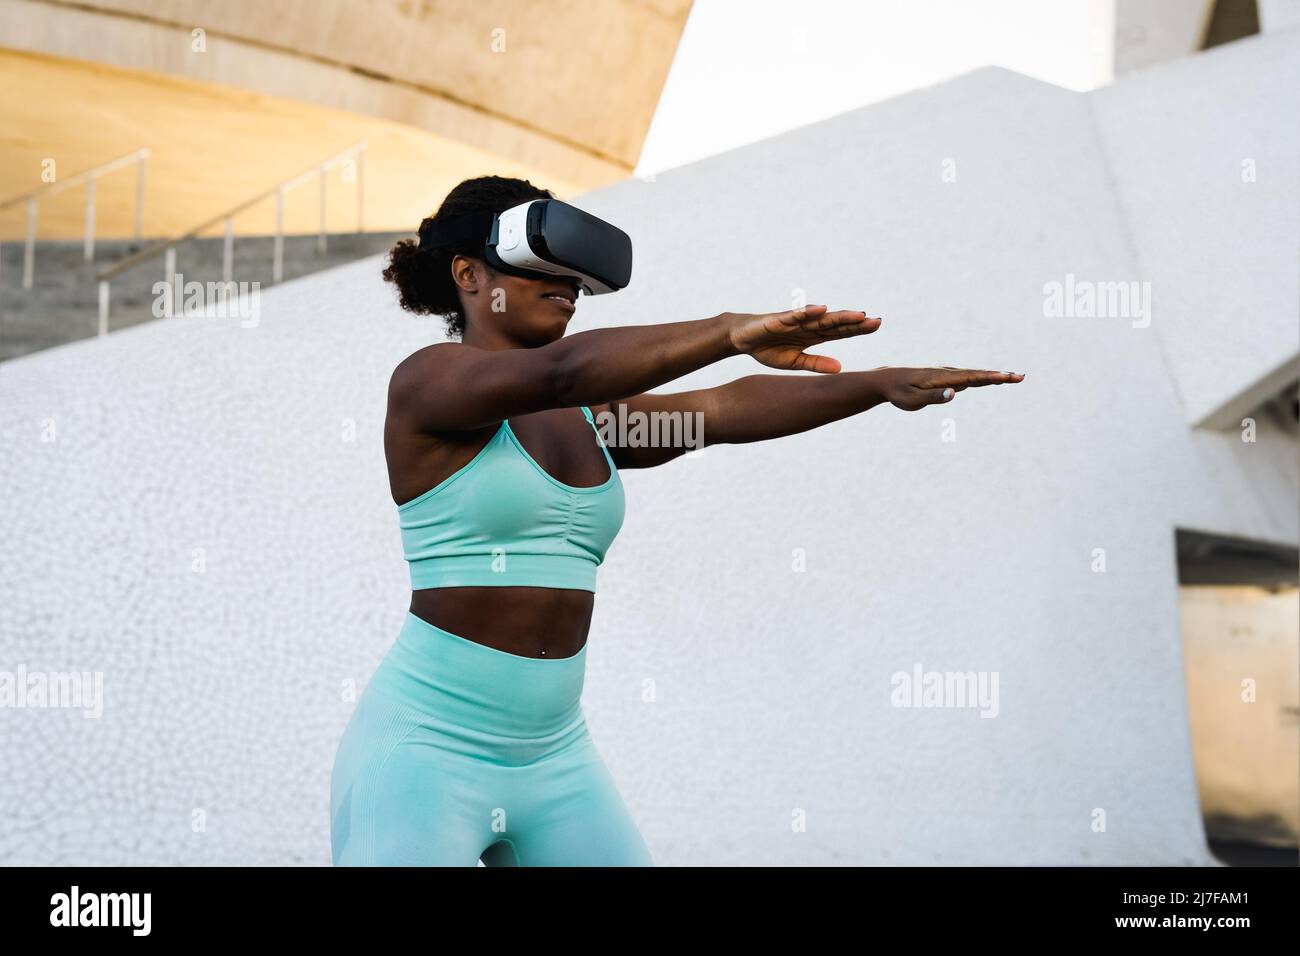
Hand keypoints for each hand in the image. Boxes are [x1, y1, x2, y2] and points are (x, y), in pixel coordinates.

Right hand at [726, 305, 880, 373]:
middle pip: (836, 324)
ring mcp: (795, 321)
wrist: (742, 338)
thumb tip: (840, 368)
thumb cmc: (768, 348)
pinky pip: (796, 314)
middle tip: (877, 321)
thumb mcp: (794, 362)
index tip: (876, 326)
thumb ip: (816, 363)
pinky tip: (823, 309)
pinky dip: (808, 311)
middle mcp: (808, 325)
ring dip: (839, 316)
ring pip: (821, 318)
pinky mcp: (779, 318)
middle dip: (856, 323)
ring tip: (858, 315)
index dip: (857, 329)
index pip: (840, 332)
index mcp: (813, 336)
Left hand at [872, 366, 1025, 409]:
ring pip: (975, 375)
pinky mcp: (945, 379)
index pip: (971, 377)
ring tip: (1012, 378)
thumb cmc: (898, 392)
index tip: (1008, 377)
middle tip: (1021, 377)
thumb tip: (954, 393)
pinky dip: (982, 378)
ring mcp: (947, 375)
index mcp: (942, 378)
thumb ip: (933, 397)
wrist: (886, 381)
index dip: (991, 377)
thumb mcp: (912, 399)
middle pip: (978, 374)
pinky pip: (968, 377)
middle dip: (1000, 375)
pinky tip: (990, 380)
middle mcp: (947, 373)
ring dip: (994, 376)